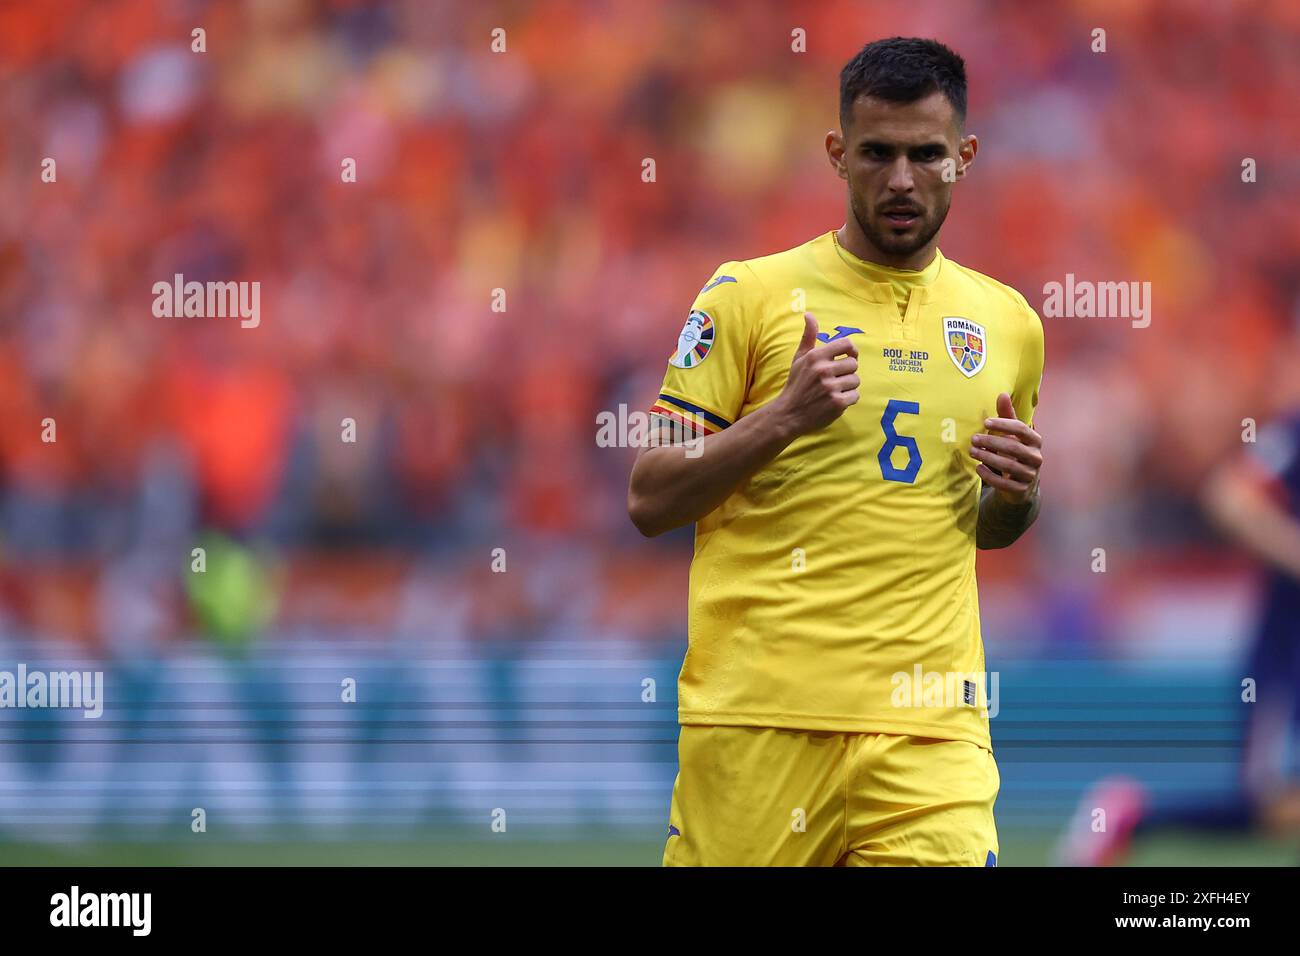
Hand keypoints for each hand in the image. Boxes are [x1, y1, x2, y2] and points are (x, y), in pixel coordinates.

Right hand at [771, 312, 859, 437]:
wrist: (788, 414)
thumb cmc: (796, 384)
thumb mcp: (799, 358)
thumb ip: (808, 336)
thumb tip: (808, 314)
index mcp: (815, 356)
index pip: (846, 344)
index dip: (852, 350)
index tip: (849, 356)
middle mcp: (823, 370)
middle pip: (853, 364)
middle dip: (847, 372)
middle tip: (835, 379)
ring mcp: (830, 387)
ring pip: (856, 380)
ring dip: (848, 386)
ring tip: (834, 391)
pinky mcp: (837, 403)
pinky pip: (855, 396)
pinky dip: (848, 399)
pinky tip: (835, 401)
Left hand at [970, 392, 1041, 504]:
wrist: (1022, 484)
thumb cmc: (1014, 452)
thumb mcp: (1012, 434)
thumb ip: (1007, 416)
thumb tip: (1002, 393)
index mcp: (1035, 440)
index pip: (1021, 429)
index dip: (1004, 424)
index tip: (986, 422)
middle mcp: (1036, 457)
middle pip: (1013, 447)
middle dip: (991, 441)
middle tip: (973, 439)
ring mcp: (1030, 474)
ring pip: (1009, 465)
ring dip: (987, 457)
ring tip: (972, 451)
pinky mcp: (1021, 489)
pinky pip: (1005, 483)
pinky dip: (990, 475)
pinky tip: (978, 468)